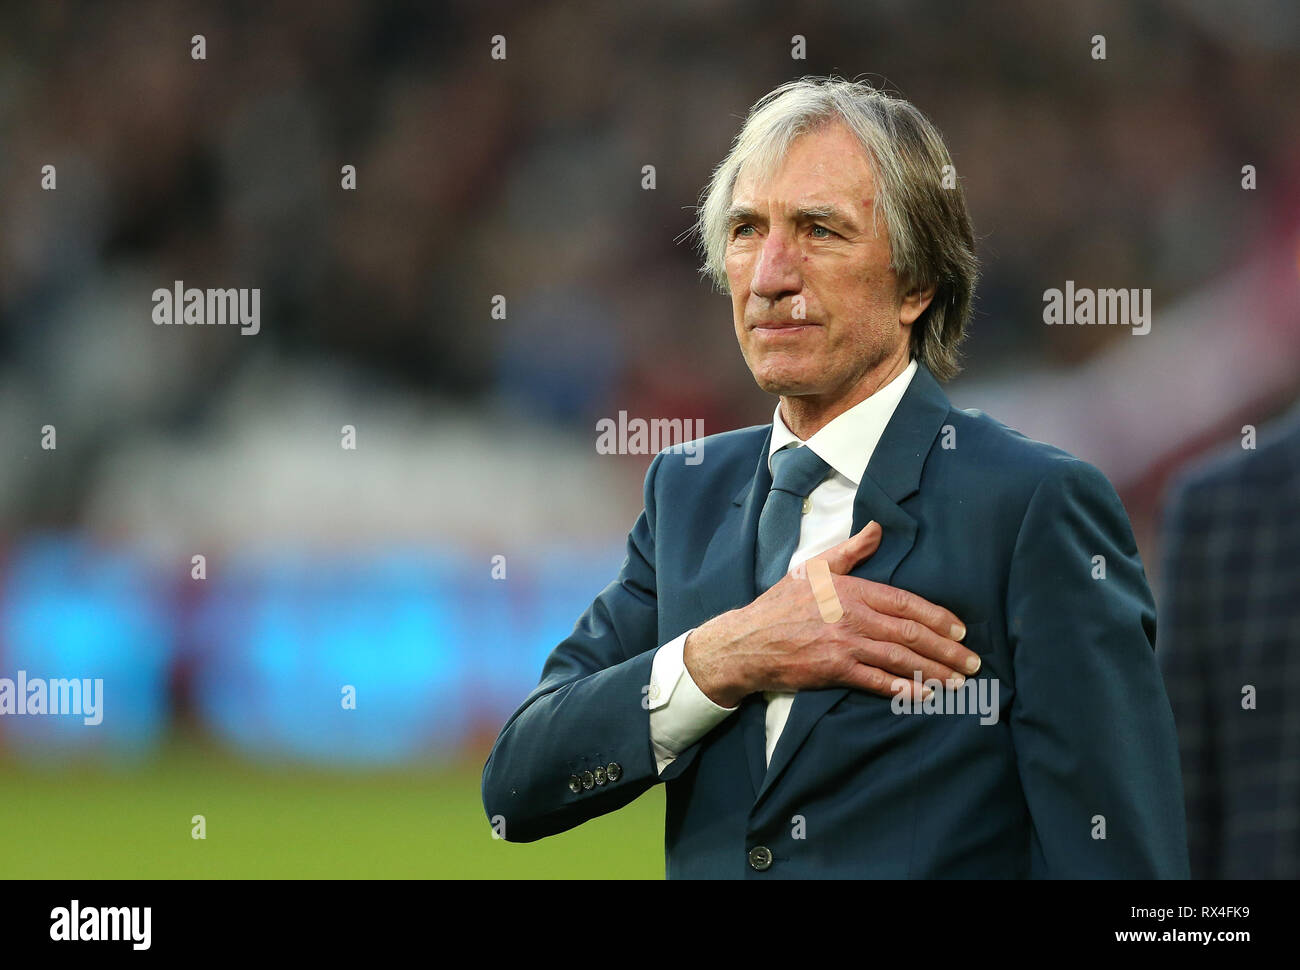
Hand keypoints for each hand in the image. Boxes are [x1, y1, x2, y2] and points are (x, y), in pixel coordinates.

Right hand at [684, 521, 977, 706]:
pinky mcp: (834, 670)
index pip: (905, 602)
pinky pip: (876, 681)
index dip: (937, 616)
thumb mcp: (813, 568)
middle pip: (910, 633)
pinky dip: (902, 689)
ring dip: (932, 672)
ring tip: (957, 682)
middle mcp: (853, 617)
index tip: (961, 629)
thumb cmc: (781, 604)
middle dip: (946, 649)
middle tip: (972, 662)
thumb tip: (877, 528)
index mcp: (852, 590)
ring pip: (899, 659)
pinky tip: (923, 695)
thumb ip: (850, 551)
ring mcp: (844, 645)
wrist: (748, 640)